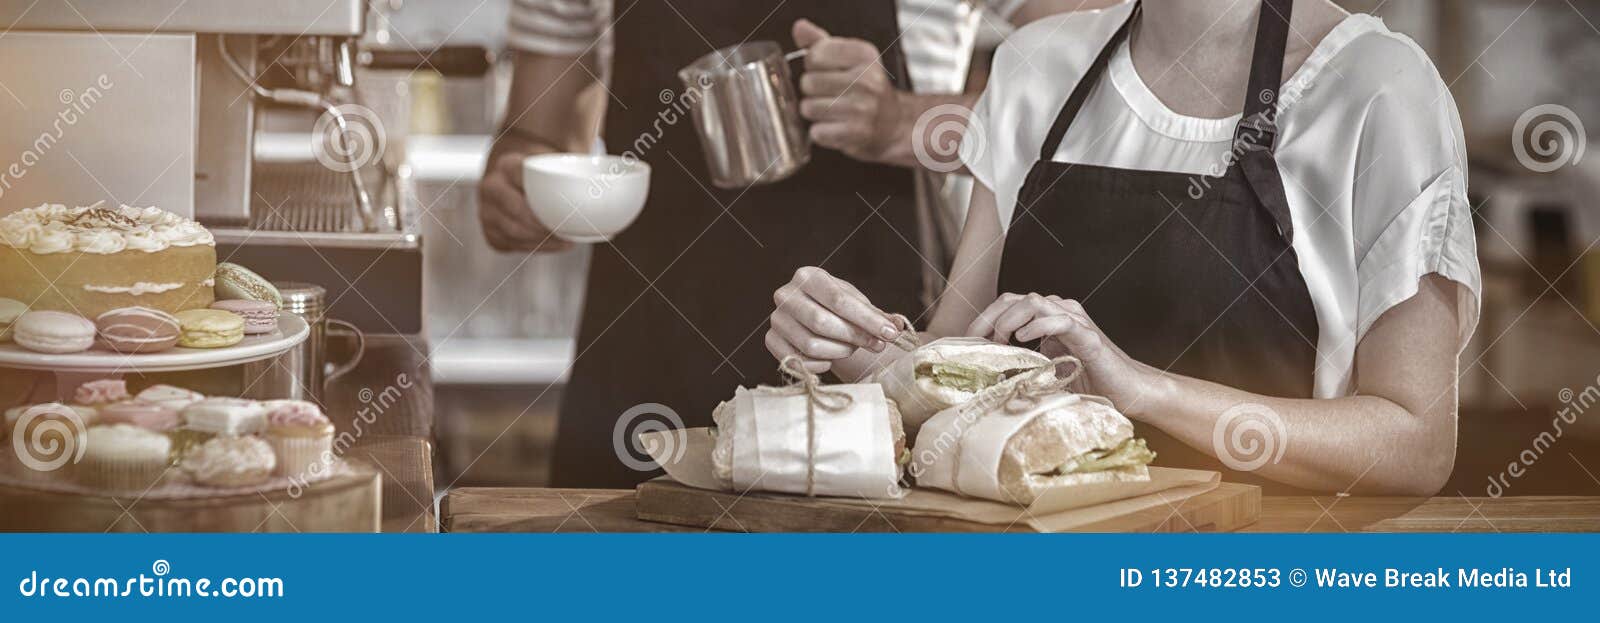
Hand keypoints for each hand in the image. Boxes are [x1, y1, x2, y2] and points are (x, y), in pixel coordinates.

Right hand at [476, 135, 573, 252]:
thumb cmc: (542, 170)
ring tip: (566, 242)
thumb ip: (579, 166)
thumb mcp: (553, 160)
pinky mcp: (489, 232)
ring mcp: (486, 212)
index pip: (520, 177)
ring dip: (541, 240)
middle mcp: (491, 187)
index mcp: (506, 165)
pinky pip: (510, 244)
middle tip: (568, 233)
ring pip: (513, 231)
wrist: (513, 175)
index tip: (564, 208)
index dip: (540, 196)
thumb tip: (623, 183)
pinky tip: (551, 245)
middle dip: (543, 226)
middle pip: (516, 212)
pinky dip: (532, 247)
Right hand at [768, 266, 902, 372]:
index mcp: (808, 276)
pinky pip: (798, 361)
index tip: (890, 334)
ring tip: (851, 348)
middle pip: (822, 323)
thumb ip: (877, 315)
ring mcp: (776, 318)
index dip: (867, 319)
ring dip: (839, 351)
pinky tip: (831, 358)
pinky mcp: (771, 340)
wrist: (811, 316)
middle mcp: (785, 294)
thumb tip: (898, 325)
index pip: (838, 300)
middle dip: (855, 337)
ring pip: (811, 344)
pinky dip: (820, 364)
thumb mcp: (858, 304)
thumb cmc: (837, 308)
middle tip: (876, 345)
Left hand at [792, 19, 901, 163]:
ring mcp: (862, 107)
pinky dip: (821, 133)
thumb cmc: (867, 89)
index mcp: (864, 55)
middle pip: (808, 82)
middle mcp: (866, 79)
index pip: (815, 55)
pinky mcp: (856, 133)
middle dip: (813, 91)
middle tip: (831, 95)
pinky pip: (816, 132)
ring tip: (833, 111)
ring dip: (815, 112)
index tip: (828, 72)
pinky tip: (837, 127)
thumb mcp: (850, 59)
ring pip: (809, 108)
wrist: (893, 123)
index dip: (814, 66)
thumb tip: (800, 28)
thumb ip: (822, 42)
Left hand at [967, 293, 1162, 412]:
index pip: (1008, 304)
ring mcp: (1075, 321)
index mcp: (1048, 318)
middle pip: (1014, 299)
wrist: (1128, 391)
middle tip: (975, 341)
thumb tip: (986, 374)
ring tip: (999, 341)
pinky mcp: (1088, 337)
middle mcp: (1060, 312)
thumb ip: (1022, 363)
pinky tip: (1023, 338)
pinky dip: (1038, 325)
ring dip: (1009, 319)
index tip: (967, 341)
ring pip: (1033, 301)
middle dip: (988, 316)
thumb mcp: (1046, 371)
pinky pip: (1060, 320)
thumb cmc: (1089, 383)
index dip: (984, 318)